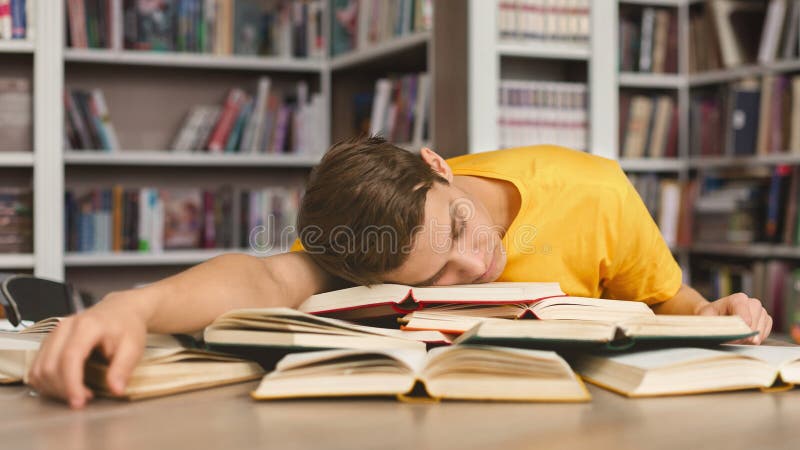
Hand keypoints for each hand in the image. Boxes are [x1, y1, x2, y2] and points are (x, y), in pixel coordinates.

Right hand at [26, 293, 147, 408]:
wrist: (121, 309)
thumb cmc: (127, 327)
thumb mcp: (133, 347)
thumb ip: (123, 368)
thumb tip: (116, 390)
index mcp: (87, 326)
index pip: (70, 358)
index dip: (71, 384)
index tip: (79, 403)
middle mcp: (65, 327)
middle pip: (50, 366)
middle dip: (63, 389)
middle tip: (85, 399)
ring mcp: (53, 333)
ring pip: (39, 369)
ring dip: (53, 388)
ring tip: (77, 392)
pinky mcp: (48, 341)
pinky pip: (37, 368)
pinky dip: (46, 383)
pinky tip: (65, 386)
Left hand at [697, 293, 772, 344]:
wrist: (715, 316)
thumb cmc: (709, 317)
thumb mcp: (706, 319)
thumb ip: (716, 326)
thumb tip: (728, 338)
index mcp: (737, 299)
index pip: (745, 316)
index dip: (741, 329)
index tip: (737, 337)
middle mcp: (752, 302)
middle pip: (754, 324)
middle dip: (744, 336)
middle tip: (733, 341)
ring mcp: (761, 311)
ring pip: (760, 330)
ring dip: (749, 339)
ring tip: (736, 339)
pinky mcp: (766, 320)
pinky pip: (765, 333)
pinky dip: (756, 339)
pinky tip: (745, 339)